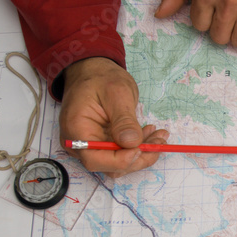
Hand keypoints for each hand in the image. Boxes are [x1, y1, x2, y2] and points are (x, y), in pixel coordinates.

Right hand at [59, 57, 168, 177]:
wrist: (92, 70)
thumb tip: (132, 143)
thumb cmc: (101, 77)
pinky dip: (137, 146)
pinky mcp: (100, 143)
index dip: (121, 160)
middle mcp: (79, 143)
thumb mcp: (116, 93)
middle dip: (137, 157)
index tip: (142, 148)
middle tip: (160, 141)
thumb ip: (124, 120)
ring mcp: (89, 145)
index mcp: (77, 129)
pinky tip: (150, 134)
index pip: (95, 159)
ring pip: (117, 161)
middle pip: (109, 165)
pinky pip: (119, 153)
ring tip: (159, 135)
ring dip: (141, 152)